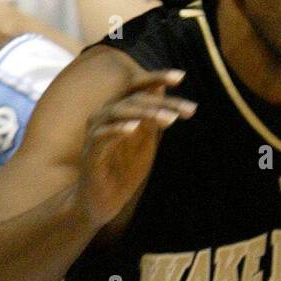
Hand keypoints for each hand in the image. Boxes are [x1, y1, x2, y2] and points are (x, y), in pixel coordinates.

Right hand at [74, 70, 196, 229]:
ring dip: (145, 113)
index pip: (139, 88)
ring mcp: (96, 133)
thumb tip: (162, 88)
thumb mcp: (145, 141)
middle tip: (189, 110)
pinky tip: (134, 128)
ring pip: (118, 112)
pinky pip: (102, 136)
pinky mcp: (90, 153)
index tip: (181, 76)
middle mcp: (106, 116)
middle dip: (164, 103)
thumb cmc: (124, 169)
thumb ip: (153, 117)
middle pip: (134, 99)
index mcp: (121, 111)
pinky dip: (118, 130)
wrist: (102, 203)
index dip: (157, 78)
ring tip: (169, 118)